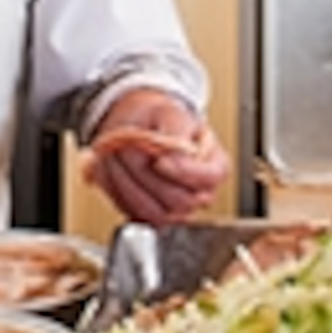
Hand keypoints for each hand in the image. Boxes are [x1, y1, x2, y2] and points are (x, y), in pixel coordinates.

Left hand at [82, 89, 229, 224]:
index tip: (159, 160)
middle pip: (180, 200)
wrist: (142, 127)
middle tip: (128, 148)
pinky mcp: (154, 217)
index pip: (209, 178)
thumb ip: (176, 133)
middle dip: (148, 174)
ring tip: (116, 156)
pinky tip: (115, 171)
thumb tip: (172, 157)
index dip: (183, 172)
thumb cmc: (162, 121)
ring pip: (156, 213)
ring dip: (129, 184)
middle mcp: (201, 194)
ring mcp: (179, 210)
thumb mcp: (172, 115)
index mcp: (216, 166)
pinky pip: (137, 215)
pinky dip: (121, 193)